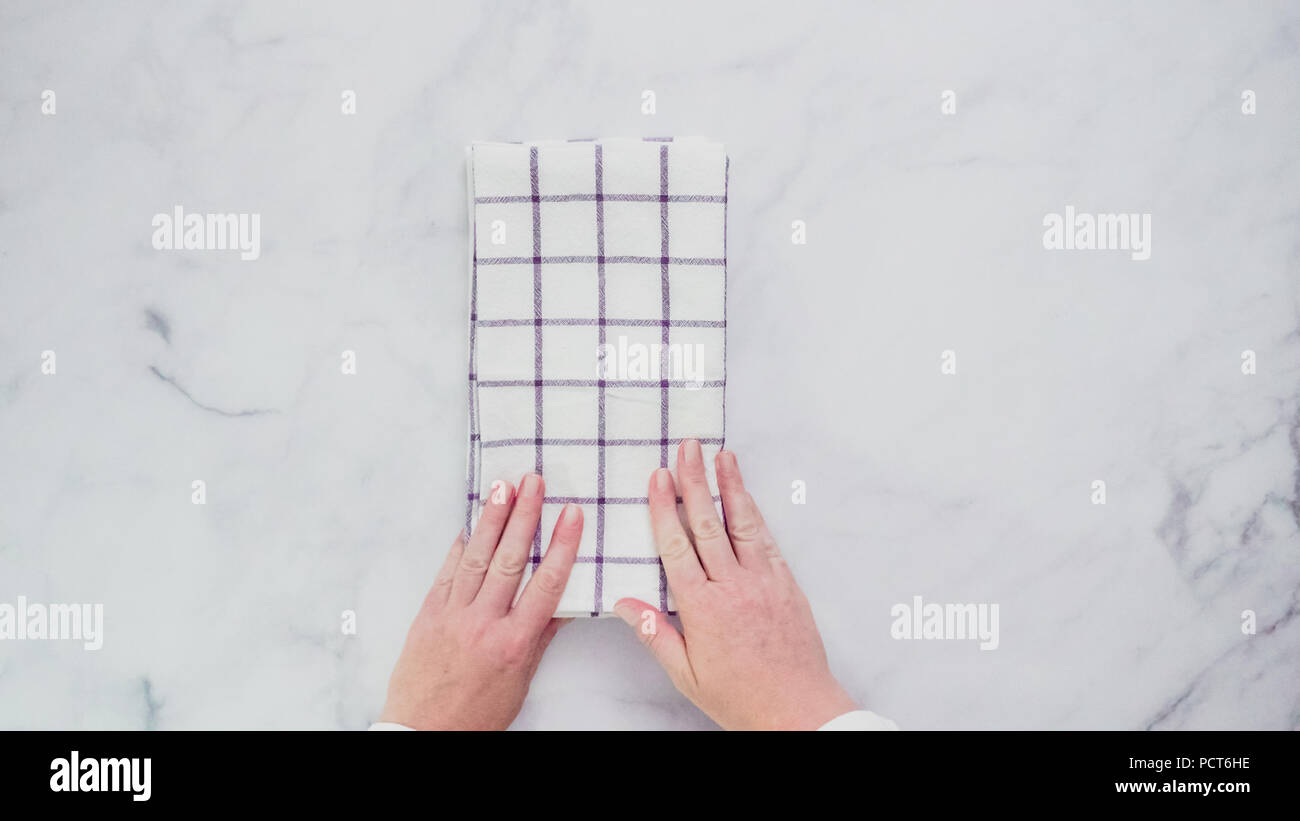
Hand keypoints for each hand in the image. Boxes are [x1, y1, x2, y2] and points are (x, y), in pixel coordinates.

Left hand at [379, 474, 581, 729]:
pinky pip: (446, 573)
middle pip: (510, 559)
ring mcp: (453, 615)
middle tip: (534, 482)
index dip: (561, 545)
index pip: (546, 583)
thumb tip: (561, 604)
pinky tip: (470, 525)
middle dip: (524, 516)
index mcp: (514, 642)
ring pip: (477, 558)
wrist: (423, 732)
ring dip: (492, 519)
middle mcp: (484, 623)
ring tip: (503, 488)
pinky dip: (459, 547)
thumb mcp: (520, 681)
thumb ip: (539, 638)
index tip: (572, 514)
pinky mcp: (428, 614)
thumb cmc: (474, 715)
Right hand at [614, 440, 858, 729]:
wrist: (799, 711)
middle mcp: (733, 586)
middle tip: (686, 448)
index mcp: (702, 607)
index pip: (677, 546)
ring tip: (721, 455)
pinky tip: (747, 497)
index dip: (664, 508)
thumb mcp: (687, 674)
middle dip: (695, 481)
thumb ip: (656, 634)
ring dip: (731, 486)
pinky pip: (767, 540)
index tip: (658, 478)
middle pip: (708, 523)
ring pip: (742, 523)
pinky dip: (755, 514)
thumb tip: (624, 604)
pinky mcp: (785, 584)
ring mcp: (763, 581)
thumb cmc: (742, 698)